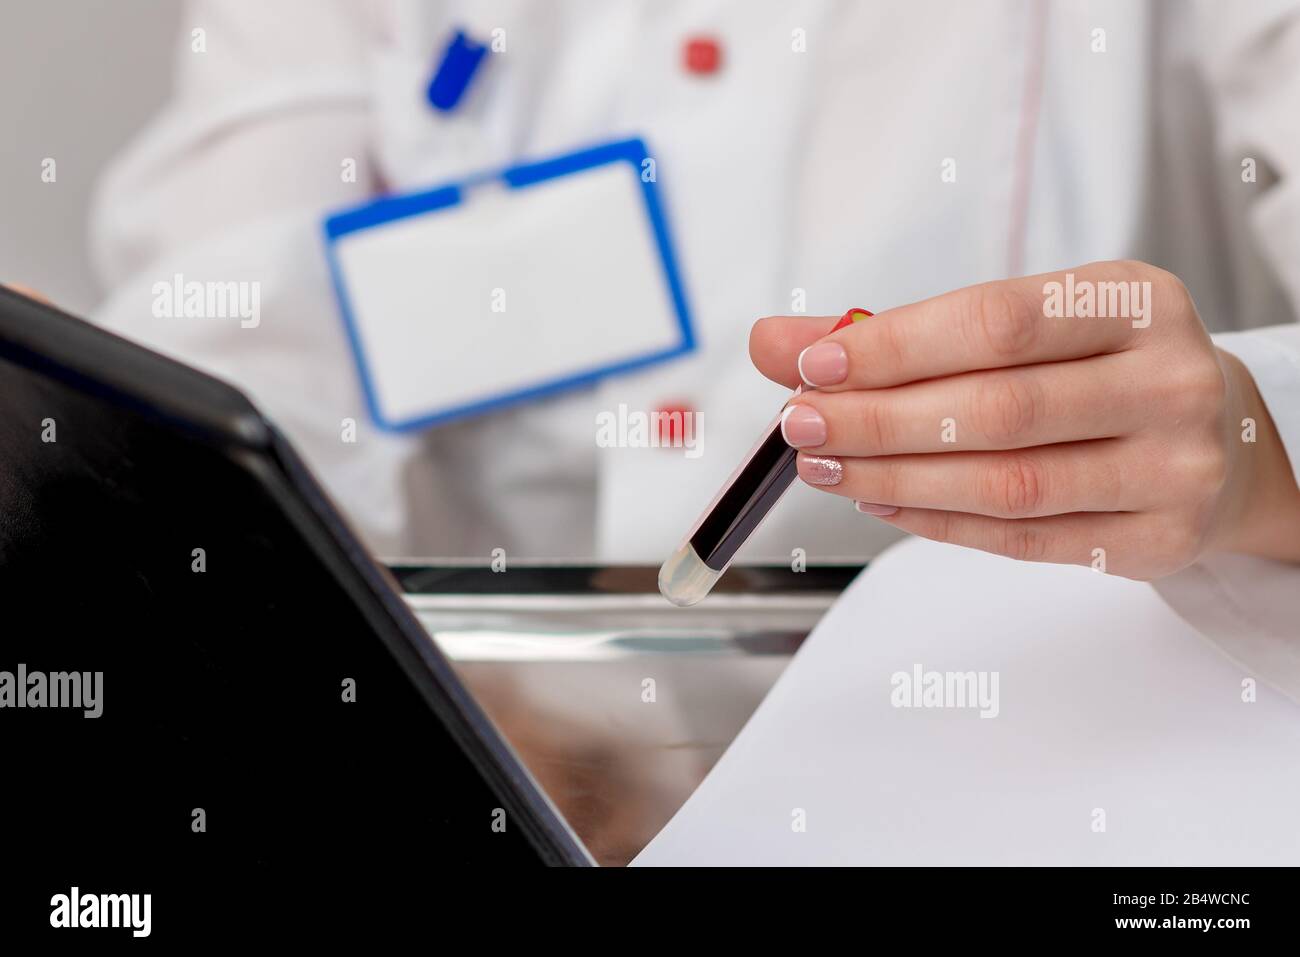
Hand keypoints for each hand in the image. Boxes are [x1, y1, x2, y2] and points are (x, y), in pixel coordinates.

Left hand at [750, 261, 1299, 578]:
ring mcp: (1172, 467)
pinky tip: (881, 502)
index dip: (895, 347)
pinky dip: (936, 521)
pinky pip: (1020, 538)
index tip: (812, 365)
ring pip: (1006, 482)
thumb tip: (774, 343)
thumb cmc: (1098, 370)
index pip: (997, 322)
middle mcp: (1168, 380)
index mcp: (1134, 301)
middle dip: (877, 419)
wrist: (1221, 441)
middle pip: (997, 407)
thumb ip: (900, 333)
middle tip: (800, 424)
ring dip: (894, 478)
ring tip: (827, 467)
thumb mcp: (1021, 327)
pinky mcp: (1155, 540)